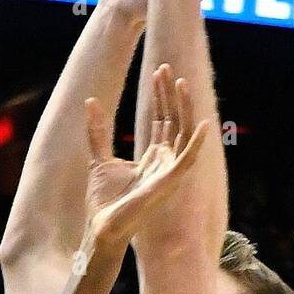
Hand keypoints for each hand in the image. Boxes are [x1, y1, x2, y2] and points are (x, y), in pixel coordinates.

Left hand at [83, 64, 206, 249]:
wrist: (101, 226)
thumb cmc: (103, 200)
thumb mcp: (99, 157)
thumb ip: (98, 131)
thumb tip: (91, 101)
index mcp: (153, 158)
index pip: (162, 120)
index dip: (160, 96)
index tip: (158, 72)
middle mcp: (165, 163)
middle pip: (173, 121)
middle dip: (170, 94)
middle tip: (164, 68)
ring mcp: (169, 173)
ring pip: (183, 134)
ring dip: (184, 108)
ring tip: (180, 83)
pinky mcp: (169, 183)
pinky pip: (188, 161)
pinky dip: (197, 143)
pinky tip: (203, 124)